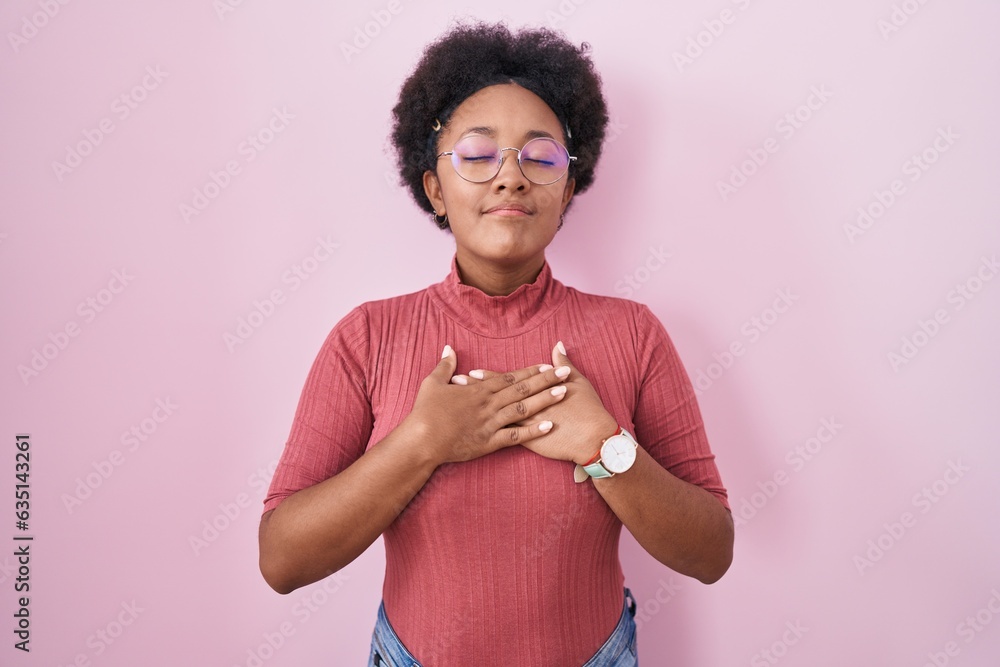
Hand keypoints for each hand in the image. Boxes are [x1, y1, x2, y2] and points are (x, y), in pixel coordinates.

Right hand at [402, 345, 570, 465]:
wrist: (421, 439)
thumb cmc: (425, 412)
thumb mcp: (432, 383)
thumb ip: (445, 365)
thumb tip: (448, 347)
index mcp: (479, 390)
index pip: (510, 377)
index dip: (530, 371)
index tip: (547, 364)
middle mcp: (489, 404)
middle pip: (523, 389)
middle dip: (546, 380)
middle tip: (566, 373)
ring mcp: (491, 423)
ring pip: (523, 409)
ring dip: (545, 400)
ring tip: (564, 393)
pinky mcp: (489, 442)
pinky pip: (515, 435)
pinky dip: (532, 431)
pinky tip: (549, 426)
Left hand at [454, 341, 618, 465]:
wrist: (596, 438)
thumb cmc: (589, 409)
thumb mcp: (578, 382)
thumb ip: (564, 363)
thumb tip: (557, 345)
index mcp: (536, 391)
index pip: (508, 382)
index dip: (489, 378)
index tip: (472, 372)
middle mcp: (528, 406)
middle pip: (496, 398)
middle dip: (474, 393)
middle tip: (455, 386)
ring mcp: (527, 425)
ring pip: (496, 417)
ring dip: (478, 413)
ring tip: (458, 408)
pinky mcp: (531, 441)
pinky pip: (507, 438)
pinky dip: (491, 434)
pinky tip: (476, 433)